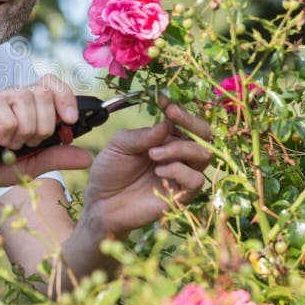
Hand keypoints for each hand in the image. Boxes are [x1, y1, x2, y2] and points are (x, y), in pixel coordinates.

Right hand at [0, 74, 92, 186]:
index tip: (70, 120)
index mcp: (27, 107)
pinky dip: (6, 131)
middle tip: (30, 144)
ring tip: (12, 144)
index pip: (52, 85)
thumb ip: (55, 158)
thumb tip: (87, 156)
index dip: (66, 98)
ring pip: (25, 98)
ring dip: (25, 129)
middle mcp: (12, 97)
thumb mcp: (28, 165)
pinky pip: (4, 110)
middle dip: (44, 125)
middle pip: (43, 93)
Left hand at [82, 101, 211, 236]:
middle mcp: (178, 154)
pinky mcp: (182, 195)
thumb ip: (141, 135)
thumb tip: (165, 124)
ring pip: (203, 154)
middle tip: (171, 115)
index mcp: (165, 138)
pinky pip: (196, 179)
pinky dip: (179, 171)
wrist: (101, 203)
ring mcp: (181, 174)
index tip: (164, 101)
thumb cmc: (110, 171)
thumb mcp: (119, 145)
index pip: (183, 120)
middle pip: (203, 134)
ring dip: (179, 148)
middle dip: (190, 122)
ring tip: (153, 154)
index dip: (178, 108)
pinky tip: (159, 171)